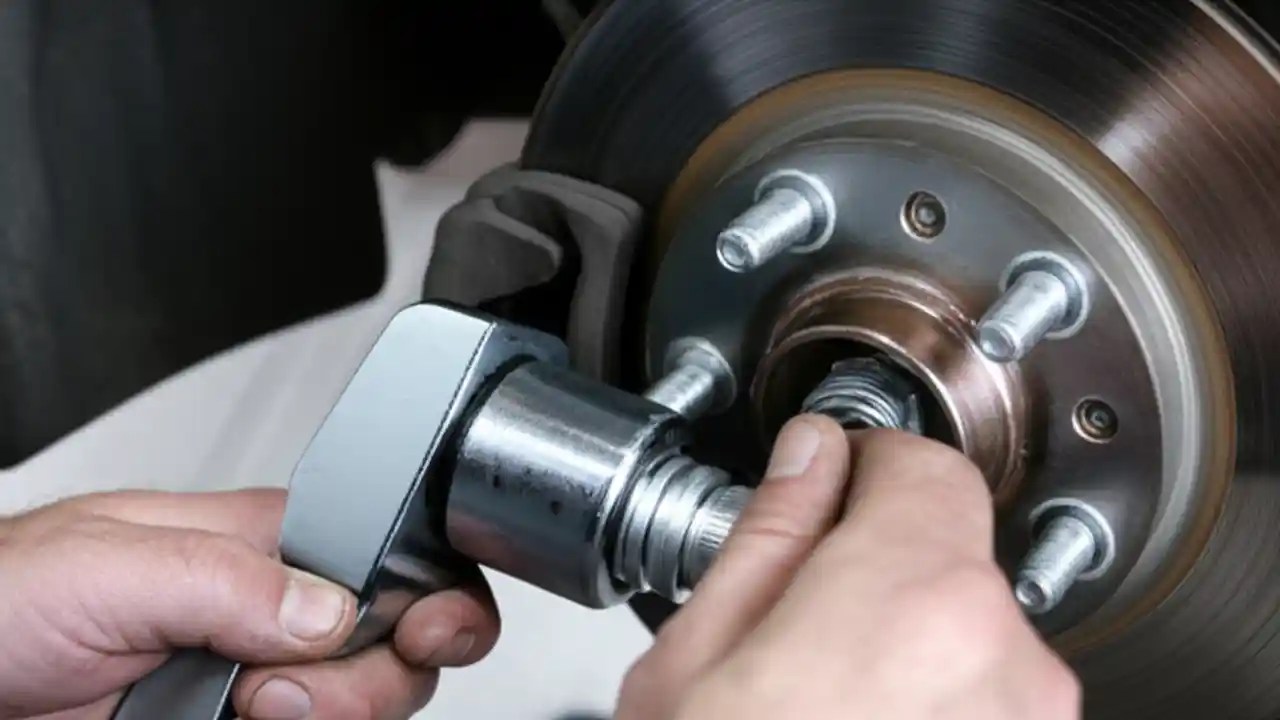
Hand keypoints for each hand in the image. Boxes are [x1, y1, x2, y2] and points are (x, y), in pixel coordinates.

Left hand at [0, 489, 498, 719]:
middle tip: (275, 689)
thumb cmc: (2, 599)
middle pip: (395, 650)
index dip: (431, 597)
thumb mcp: (105, 563)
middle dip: (367, 682)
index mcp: (264, 546)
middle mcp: (272, 617)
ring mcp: (253, 688)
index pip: (392, 558)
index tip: (426, 632)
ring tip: (236, 710)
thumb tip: (332, 606)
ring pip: (359, 713)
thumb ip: (228, 575)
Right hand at [617, 416, 1079, 719]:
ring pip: (975, 632)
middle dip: (881, 565)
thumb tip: (807, 458)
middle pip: (951, 551)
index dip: (867, 468)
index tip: (832, 490)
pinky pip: (994, 698)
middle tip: (801, 620)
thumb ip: (766, 538)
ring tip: (827, 697)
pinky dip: (942, 701)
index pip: (926, 464)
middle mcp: (1002, 659)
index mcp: (909, 600)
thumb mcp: (695, 662)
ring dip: (912, 642)